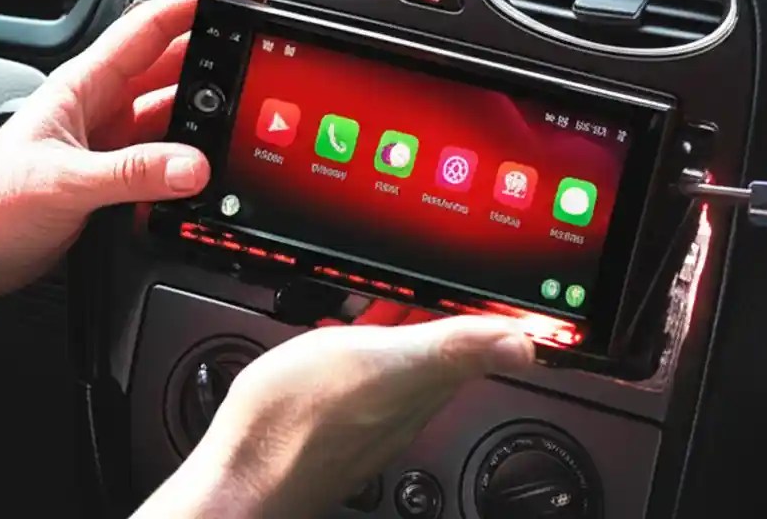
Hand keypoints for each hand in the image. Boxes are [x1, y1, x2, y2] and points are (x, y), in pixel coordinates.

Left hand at [0, 0, 270, 299]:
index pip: (154, 27)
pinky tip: (215, 166)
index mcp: (85, 85)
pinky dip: (195, 158)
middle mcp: (102, 105)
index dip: (202, 3)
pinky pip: (169, 154)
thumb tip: (193, 165)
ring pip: (176, 111)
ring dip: (210, 112)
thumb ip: (133, 173)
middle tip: (265, 53)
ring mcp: (112, 139)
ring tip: (250, 112)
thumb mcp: (65, 182)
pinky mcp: (117, 173)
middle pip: (175, 65)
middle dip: (220, 53)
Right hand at [134, 316, 533, 518]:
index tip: (504, 301)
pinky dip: (362, 355)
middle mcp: (405, 408)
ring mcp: (369, 420)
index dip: (493, 320)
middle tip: (439, 288)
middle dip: (441, 318)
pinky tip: (340, 343)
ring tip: (385, 302)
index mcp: (424, 384)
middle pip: (441, 357)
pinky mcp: (336, 428)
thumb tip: (525, 343)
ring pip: (400, 368)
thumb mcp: (380, 357)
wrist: (241, 477)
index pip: (478, 348)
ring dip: (399, 333)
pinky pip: (363, 381)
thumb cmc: (297, 421)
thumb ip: (453, 345)